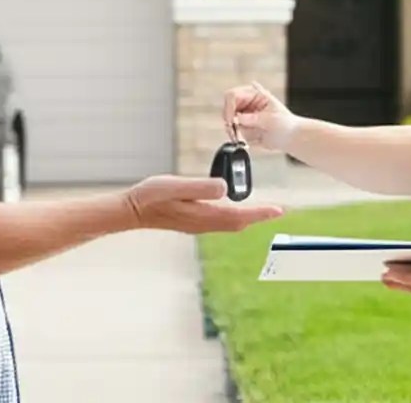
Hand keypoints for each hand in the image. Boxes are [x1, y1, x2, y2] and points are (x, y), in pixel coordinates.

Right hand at [124, 175, 282, 233]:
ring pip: (230, 224)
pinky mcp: (192, 222)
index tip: (278, 211)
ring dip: (247, 218)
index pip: (239, 215)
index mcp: (203, 215)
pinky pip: (220, 222)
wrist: (132, 211)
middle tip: (277, 211)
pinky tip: (232, 209)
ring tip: (261, 211)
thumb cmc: (151, 196)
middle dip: (258, 217)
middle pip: (238, 223)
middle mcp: (203, 223)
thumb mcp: (175, 186)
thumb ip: (200, 187)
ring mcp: (197, 225)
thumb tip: (225, 188)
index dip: (260, 213)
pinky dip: (233, 216)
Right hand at [222, 81, 301, 150]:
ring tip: (242, 138)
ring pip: (228, 120)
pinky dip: (236, 137)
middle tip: (234, 131)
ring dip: (232, 130)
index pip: (233, 95)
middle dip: (229, 120)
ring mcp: (243, 115)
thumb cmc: (286, 124)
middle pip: (227, 107)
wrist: (290, 138)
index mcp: (254, 94)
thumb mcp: (271, 119)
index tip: (231, 120)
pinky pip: (232, 131)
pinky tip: (244, 140)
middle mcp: (246, 102)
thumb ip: (253, 118)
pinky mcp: (242, 126)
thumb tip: (238, 118)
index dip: (229, 107)